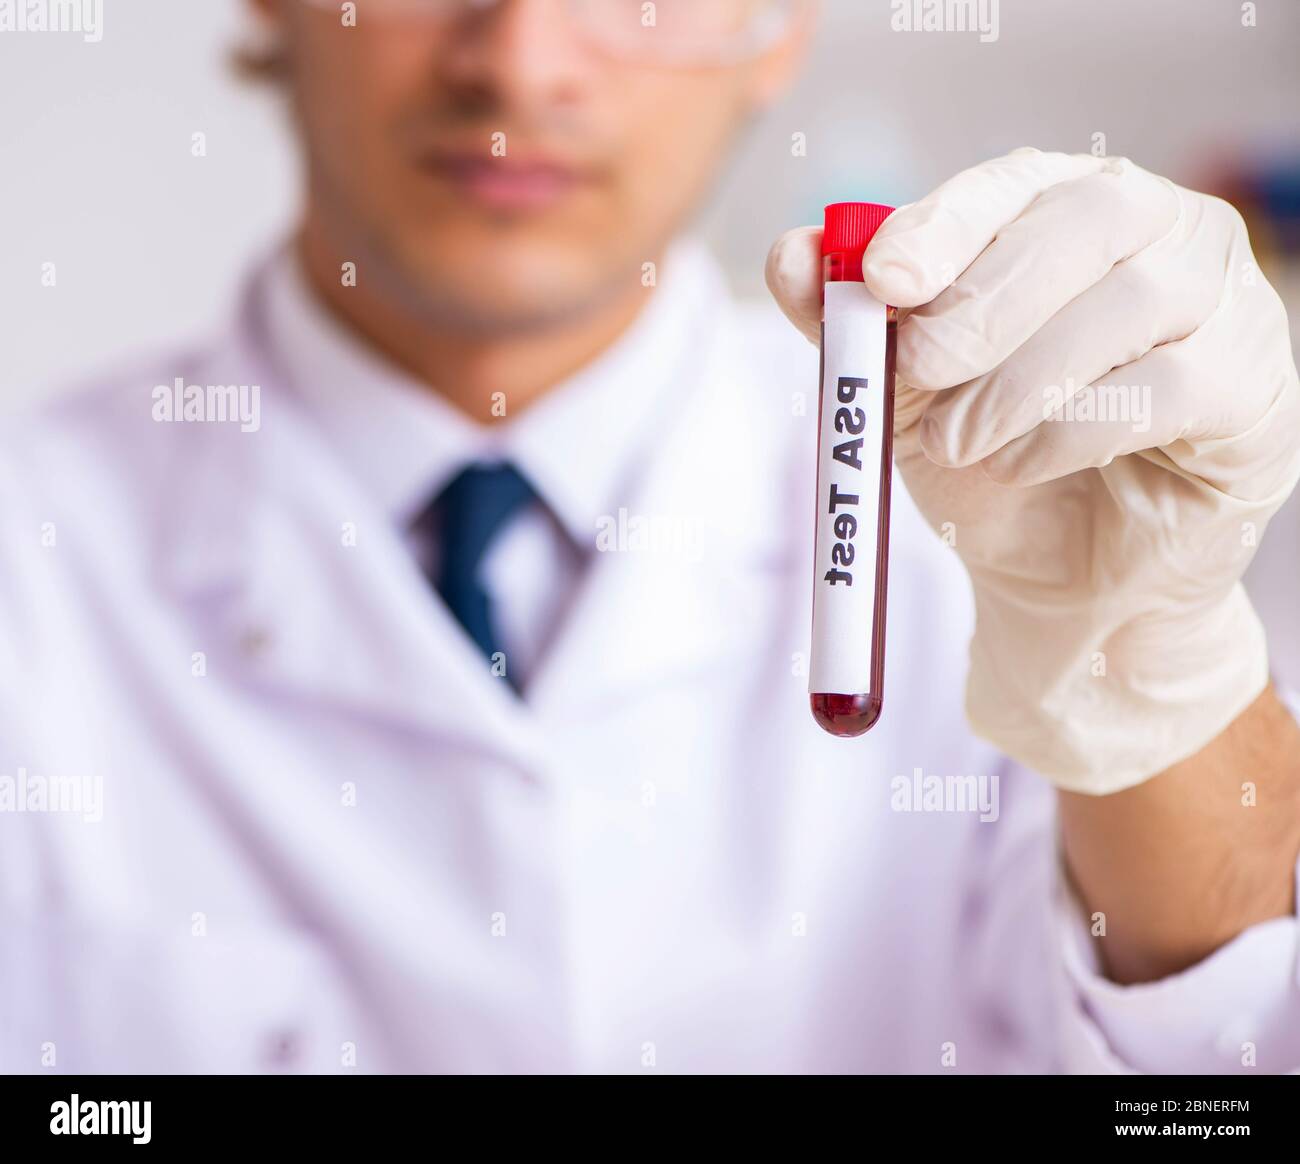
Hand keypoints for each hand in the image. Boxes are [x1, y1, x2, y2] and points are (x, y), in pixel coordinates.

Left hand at [767, 148, 1299, 793]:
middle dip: (980, 306)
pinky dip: (1073, 431)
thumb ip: (849, 325)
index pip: (1016, 181)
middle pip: (1086, 221)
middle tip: (914, 376)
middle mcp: (1161, 234)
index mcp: (1069, 211)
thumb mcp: (903, 395)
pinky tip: (1023, 464)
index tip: (882, 278)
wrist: (1062, 580)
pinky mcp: (1254, 388)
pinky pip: (1171, 387)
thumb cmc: (990, 463)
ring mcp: (1225, 304)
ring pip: (1130, 303)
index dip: (946, 222)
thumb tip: (791, 256)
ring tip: (961, 442)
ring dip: (1019, 382)